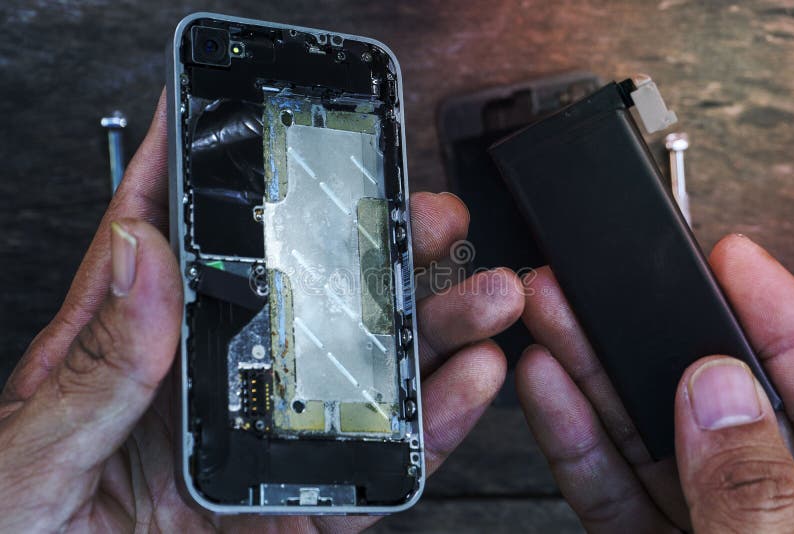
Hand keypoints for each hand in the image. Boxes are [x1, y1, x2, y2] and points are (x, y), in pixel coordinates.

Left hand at [0, 91, 523, 531]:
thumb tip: (142, 255)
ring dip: (423, 336)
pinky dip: (424, 433)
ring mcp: (257, 451)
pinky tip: (462, 390)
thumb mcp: (33, 454)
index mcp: (130, 359)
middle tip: (426, 215)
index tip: (264, 124)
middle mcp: (206, 394)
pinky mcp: (293, 513)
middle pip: (298, 303)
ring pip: (355, 380)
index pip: (175, 248)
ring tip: (477, 297)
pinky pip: (368, 471)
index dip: (211, 176)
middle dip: (371, 250)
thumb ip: (93, 365)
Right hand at [516, 234, 793, 532]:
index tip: (729, 262)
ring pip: (645, 438)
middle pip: (707, 400)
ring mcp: (703, 526)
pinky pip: (609, 490)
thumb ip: (752, 488)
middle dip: (644, 332)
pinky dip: (572, 441)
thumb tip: (714, 394)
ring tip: (550, 318)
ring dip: (590, 374)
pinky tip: (547, 390)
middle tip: (598, 285)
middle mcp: (768, 507)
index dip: (771, 314)